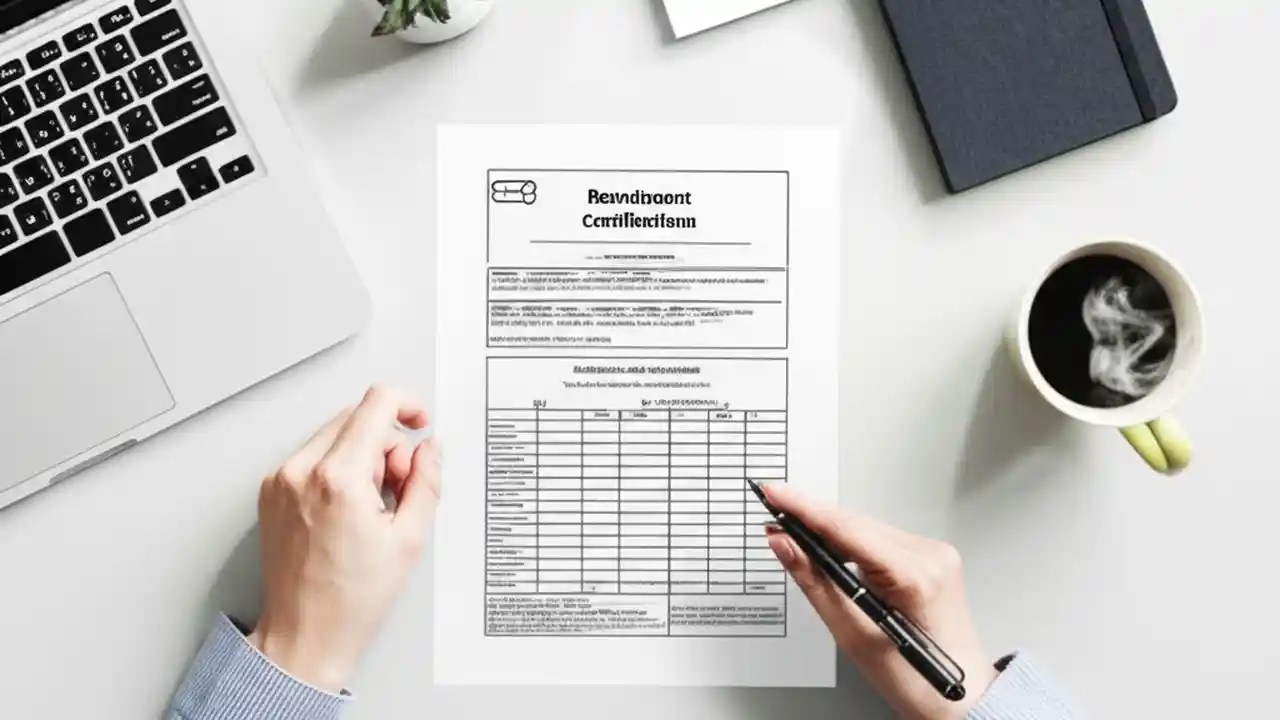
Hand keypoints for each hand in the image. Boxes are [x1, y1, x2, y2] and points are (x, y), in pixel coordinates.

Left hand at [248, 386, 441, 692]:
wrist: (304, 636)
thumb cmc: (350, 601)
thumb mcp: (409, 539)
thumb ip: (426, 481)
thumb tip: (430, 450)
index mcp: (338, 478)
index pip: (377, 404)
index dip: (408, 405)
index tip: (419, 421)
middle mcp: (301, 471)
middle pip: (356, 417)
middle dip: (386, 443)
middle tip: (398, 485)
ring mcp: (280, 480)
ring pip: (334, 435)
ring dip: (361, 455)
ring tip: (372, 505)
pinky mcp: (271, 491)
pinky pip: (313, 457)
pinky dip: (337, 469)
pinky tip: (349, 508)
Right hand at [764, 484, 996, 719]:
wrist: (958, 697)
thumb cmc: (917, 679)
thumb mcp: (854, 635)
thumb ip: (816, 583)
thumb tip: (786, 545)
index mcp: (916, 576)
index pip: (848, 530)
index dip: (805, 509)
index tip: (774, 493)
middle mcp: (930, 555)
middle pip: (856, 524)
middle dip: (811, 518)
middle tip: (772, 512)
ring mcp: (934, 554)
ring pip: (866, 528)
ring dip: (829, 530)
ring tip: (793, 532)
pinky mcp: (930, 558)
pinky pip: (880, 539)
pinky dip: (850, 541)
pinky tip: (829, 545)